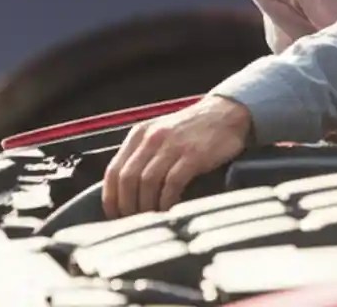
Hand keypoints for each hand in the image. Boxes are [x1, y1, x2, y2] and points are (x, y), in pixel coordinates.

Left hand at [102, 95, 251, 217]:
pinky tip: (169, 210)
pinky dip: (167, 201)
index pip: (113, 170)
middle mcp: (152, 138)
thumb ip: (142, 156)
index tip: (114, 215)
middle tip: (132, 223)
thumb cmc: (192, 129)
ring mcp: (173, 145)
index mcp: (139, 134)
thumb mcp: (159, 134)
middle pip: (127, 179)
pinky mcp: (193, 155)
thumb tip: (125, 192)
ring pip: (147, 183)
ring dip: (146, 207)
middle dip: (127, 206)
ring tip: (150, 220)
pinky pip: (172, 183)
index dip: (110, 198)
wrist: (225, 113)